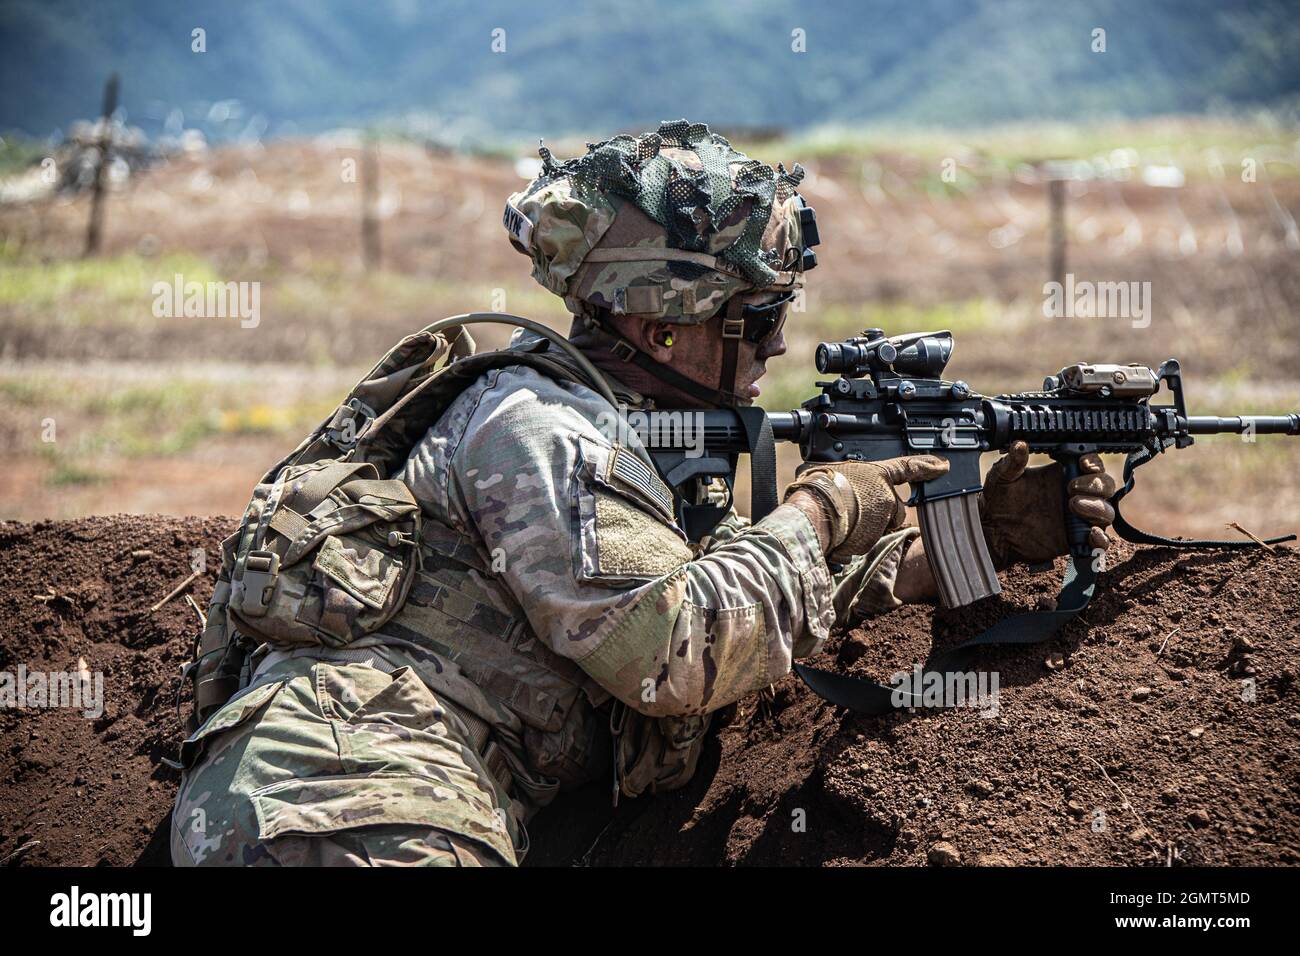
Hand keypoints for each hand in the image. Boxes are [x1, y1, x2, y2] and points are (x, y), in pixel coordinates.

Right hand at [785, 455, 948, 562]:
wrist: (814, 511)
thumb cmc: (818, 489)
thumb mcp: (836, 473)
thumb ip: (853, 481)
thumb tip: (848, 490)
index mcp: (876, 473)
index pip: (907, 467)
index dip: (927, 466)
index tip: (943, 466)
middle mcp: (885, 493)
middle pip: (893, 507)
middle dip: (879, 513)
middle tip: (853, 511)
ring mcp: (882, 516)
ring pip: (882, 526)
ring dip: (869, 527)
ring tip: (844, 521)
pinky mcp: (876, 537)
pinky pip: (870, 540)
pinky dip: (858, 539)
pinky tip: (843, 533)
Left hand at [980, 441, 1115, 568]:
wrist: (994, 531)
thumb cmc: (999, 499)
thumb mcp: (1003, 477)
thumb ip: (1013, 462)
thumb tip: (1020, 445)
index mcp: (1063, 474)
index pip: (1091, 464)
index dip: (1093, 463)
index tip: (1083, 463)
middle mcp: (1076, 494)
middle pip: (1105, 486)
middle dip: (1095, 484)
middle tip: (1071, 487)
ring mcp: (1078, 517)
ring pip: (1106, 511)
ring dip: (1097, 507)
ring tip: (1074, 505)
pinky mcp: (1076, 539)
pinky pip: (1100, 541)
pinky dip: (1101, 538)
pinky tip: (1091, 533)